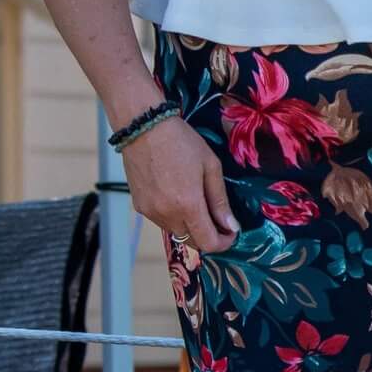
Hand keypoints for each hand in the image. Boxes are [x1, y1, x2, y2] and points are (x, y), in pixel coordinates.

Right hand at [122, 116, 238, 252]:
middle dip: (209, 236)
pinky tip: (179, 198)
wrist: (143, 128)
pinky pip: (161, 222)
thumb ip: (220, 201)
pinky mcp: (139, 206)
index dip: (223, 243)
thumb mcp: (211, 168)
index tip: (232, 232)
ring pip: (176, 232)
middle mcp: (166, 214)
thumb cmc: (181, 143)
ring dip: (191, 227)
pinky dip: (174, 218)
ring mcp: (149, 211)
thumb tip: (231, 226)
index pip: (207, 243)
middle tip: (219, 219)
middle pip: (192, 242)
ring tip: (199, 204)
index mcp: (187, 205)